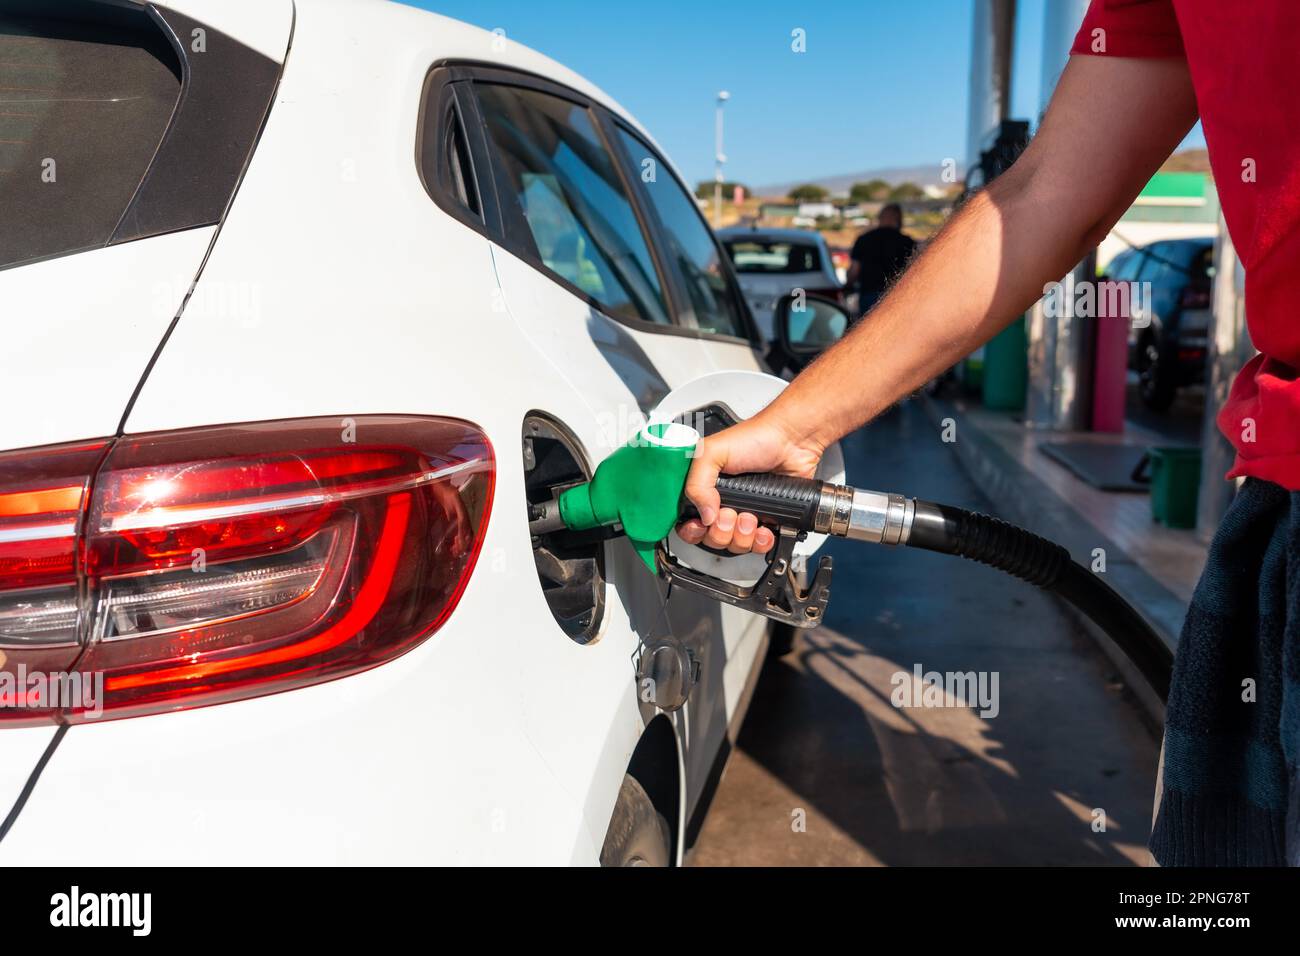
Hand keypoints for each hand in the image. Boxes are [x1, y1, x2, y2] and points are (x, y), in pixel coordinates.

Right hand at [678, 412, 823, 553]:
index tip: (701, 525)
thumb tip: (705, 516)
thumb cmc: (755, 438)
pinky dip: (761, 541)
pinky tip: (764, 528)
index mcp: (703, 488)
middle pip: (710, 538)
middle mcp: (721, 503)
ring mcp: (744, 513)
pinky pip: (758, 545)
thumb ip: (696, 483)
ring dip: (742, 536)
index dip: (693, 529)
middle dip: (721, 531)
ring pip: (734, 544)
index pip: (687, 521)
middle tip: (731, 514)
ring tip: (751, 517)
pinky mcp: (766, 520)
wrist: (792, 442)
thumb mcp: (712, 452)